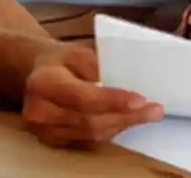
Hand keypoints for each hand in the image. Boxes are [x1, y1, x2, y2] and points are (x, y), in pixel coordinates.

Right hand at [21, 43, 162, 146]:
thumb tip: (125, 83)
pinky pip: (86, 139)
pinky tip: (126, 120)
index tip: (141, 100)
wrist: (35, 74)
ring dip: (122, 124)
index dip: (113, 101)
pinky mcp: (50, 139)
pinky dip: (110, 130)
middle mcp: (38, 110)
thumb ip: (98, 67)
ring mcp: (42, 129)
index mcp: (43, 83)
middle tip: (155, 110)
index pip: (83, 97)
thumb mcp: (79, 52)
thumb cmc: (61, 60)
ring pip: (90, 133)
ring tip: (147, 114)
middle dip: (126, 115)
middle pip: (89, 119)